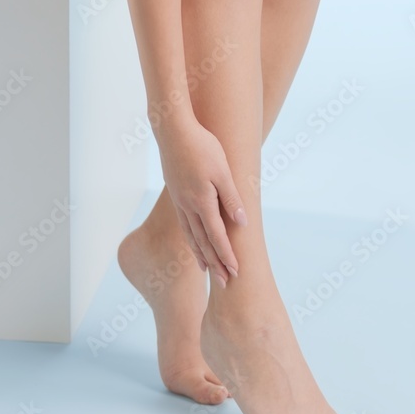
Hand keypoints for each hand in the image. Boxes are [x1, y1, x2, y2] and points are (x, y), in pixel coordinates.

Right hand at [157, 116, 247, 286]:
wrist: (173, 130)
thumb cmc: (202, 146)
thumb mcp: (223, 170)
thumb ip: (231, 198)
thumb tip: (242, 223)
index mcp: (202, 201)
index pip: (217, 236)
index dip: (227, 256)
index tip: (235, 273)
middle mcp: (188, 206)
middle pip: (203, 242)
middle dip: (215, 263)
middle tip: (225, 283)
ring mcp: (180, 202)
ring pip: (191, 235)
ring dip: (201, 254)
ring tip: (208, 270)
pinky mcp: (176, 195)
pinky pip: (185, 224)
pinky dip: (191, 239)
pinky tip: (194, 242)